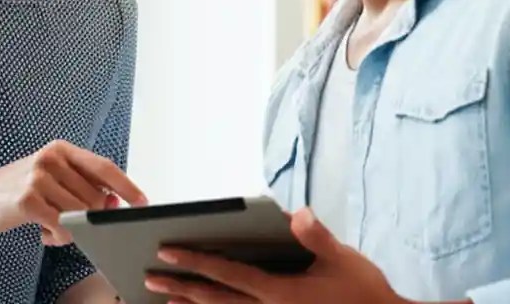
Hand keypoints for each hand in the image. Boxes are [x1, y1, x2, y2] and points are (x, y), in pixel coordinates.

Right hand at [0, 140, 148, 245]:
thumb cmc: (17, 189)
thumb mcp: (50, 177)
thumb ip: (81, 185)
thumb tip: (114, 202)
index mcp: (61, 149)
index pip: (104, 167)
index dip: (127, 186)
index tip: (142, 201)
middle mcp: (51, 158)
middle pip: (95, 196)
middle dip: (90, 217)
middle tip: (68, 222)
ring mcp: (38, 178)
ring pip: (80, 214)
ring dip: (72, 229)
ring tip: (52, 227)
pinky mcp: (27, 200)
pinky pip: (62, 226)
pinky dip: (59, 236)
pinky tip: (45, 234)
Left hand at [143, 208, 410, 303]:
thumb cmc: (362, 289)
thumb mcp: (342, 258)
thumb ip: (316, 237)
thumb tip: (298, 214)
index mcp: (280, 292)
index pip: (228, 274)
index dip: (195, 261)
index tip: (167, 250)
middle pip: (215, 299)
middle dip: (180, 287)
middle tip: (147, 278)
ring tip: (160, 298)